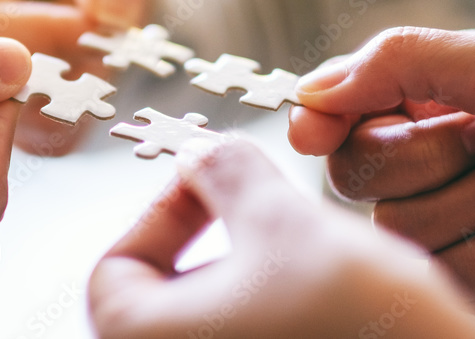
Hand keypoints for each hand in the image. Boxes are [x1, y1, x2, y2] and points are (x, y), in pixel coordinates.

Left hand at [88, 138, 474, 338]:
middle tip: (273, 215)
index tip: (211, 183)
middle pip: (170, 294)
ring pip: (222, 321)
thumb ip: (228, 175)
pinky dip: (285, 316)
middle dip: (222, 243)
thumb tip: (202, 154)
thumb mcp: (285, 225)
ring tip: (318, 259)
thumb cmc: (360, 331)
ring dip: (261, 278)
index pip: (115, 269)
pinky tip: (339, 300)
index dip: (161, 212)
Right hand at [290, 27, 474, 324]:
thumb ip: (400, 62)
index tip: (314, 132)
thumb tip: (310, 89)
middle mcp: (431, 161)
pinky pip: (445, 270)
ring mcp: (451, 222)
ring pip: (399, 225)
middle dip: (433, 156)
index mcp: (431, 101)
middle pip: (356, 172)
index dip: (321, 121)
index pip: (341, 110)